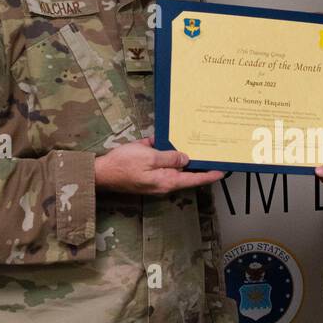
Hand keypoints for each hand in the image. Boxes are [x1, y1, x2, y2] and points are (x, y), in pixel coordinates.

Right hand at [94, 137, 224, 194]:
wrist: (99, 173)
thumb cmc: (122, 165)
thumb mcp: (148, 157)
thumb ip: (169, 157)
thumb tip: (185, 159)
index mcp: (167, 181)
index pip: (194, 179)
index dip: (210, 175)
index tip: (223, 171)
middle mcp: (163, 182)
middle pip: (185, 173)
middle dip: (197, 163)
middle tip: (211, 153)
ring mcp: (154, 179)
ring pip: (172, 165)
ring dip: (179, 155)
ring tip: (191, 144)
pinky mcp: (146, 174)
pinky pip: (159, 162)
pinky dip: (162, 151)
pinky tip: (161, 139)